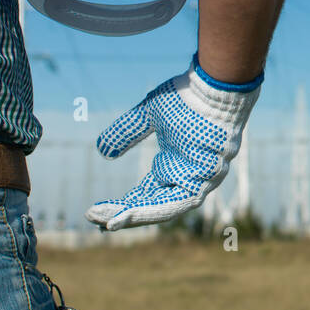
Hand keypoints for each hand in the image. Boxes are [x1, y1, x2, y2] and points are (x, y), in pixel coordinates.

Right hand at [86, 55, 261, 230]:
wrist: (213, 86)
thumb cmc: (186, 98)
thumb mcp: (148, 116)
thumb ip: (126, 133)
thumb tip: (102, 151)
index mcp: (174, 164)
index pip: (147, 193)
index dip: (123, 204)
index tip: (96, 211)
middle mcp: (188, 175)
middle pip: (155, 204)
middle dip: (125, 215)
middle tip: (98, 222)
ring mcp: (201, 178)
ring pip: (167, 208)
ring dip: (137, 216)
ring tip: (109, 223)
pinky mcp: (208, 177)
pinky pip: (180, 201)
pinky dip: (154, 208)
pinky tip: (129, 212)